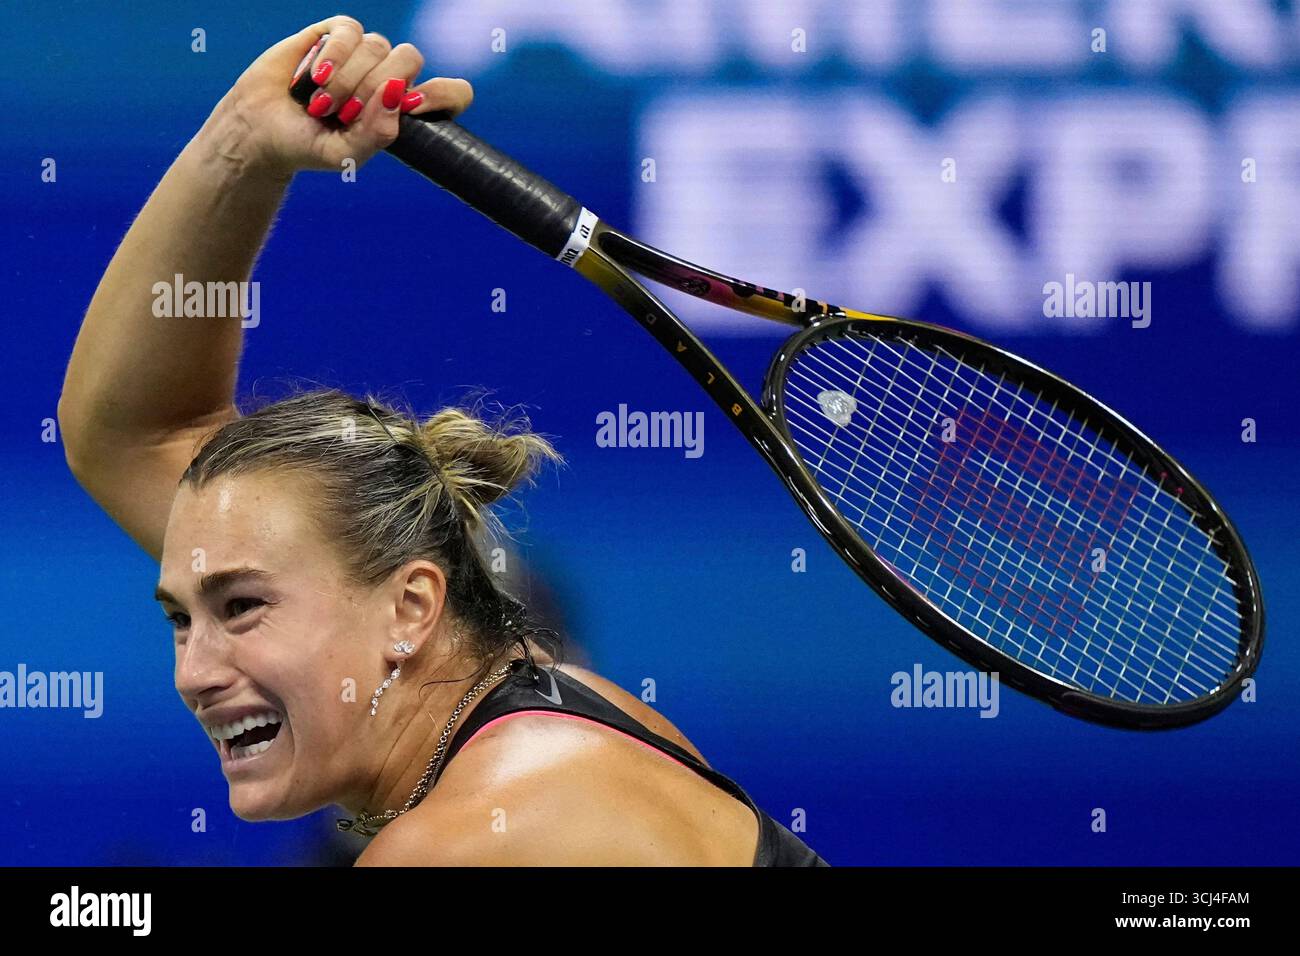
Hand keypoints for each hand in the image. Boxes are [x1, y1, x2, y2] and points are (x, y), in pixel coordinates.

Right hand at [210, 14, 472, 176]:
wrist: (260, 128)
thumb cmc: (307, 145)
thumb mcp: (345, 153)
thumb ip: (376, 134)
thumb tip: (397, 94)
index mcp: (404, 109)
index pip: (453, 93)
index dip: (444, 94)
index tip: (414, 107)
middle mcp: (390, 77)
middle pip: (409, 60)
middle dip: (374, 89)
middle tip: (343, 113)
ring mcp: (365, 53)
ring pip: (377, 46)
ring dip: (346, 79)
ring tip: (319, 103)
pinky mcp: (336, 33)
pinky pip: (350, 31)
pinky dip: (333, 54)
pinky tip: (316, 75)